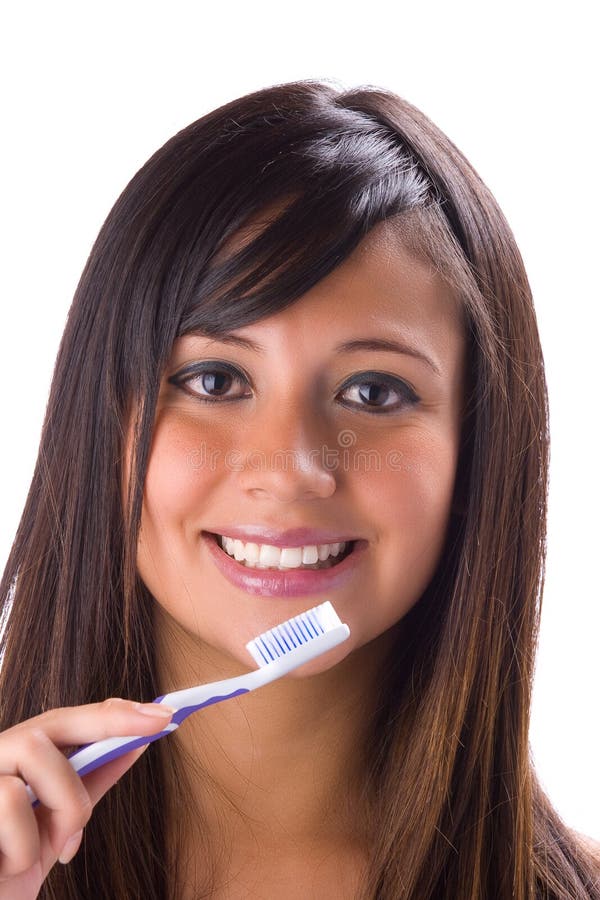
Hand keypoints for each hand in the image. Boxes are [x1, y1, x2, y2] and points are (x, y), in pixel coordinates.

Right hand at [0, 698, 173, 898]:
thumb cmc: (7, 874)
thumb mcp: (56, 829)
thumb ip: (88, 785)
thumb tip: (134, 745)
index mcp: (13, 761)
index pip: (62, 721)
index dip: (112, 713)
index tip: (162, 713)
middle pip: (50, 723)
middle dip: (107, 726)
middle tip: (152, 730)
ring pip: (34, 754)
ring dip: (64, 806)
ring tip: (52, 847)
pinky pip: (10, 802)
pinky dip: (24, 844)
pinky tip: (9, 865)